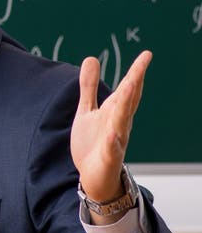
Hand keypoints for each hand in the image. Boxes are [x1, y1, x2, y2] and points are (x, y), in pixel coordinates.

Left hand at [71, 50, 151, 217]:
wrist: (93, 178)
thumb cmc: (93, 143)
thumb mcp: (87, 110)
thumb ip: (89, 86)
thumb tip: (92, 58)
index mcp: (114, 111)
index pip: (128, 89)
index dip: (136, 72)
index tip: (146, 54)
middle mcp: (119, 124)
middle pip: (128, 101)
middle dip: (135, 82)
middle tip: (143, 63)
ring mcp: (115, 141)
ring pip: (122, 121)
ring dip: (126, 105)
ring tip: (129, 86)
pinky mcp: (108, 158)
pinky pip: (112, 150)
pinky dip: (113, 142)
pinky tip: (113, 133)